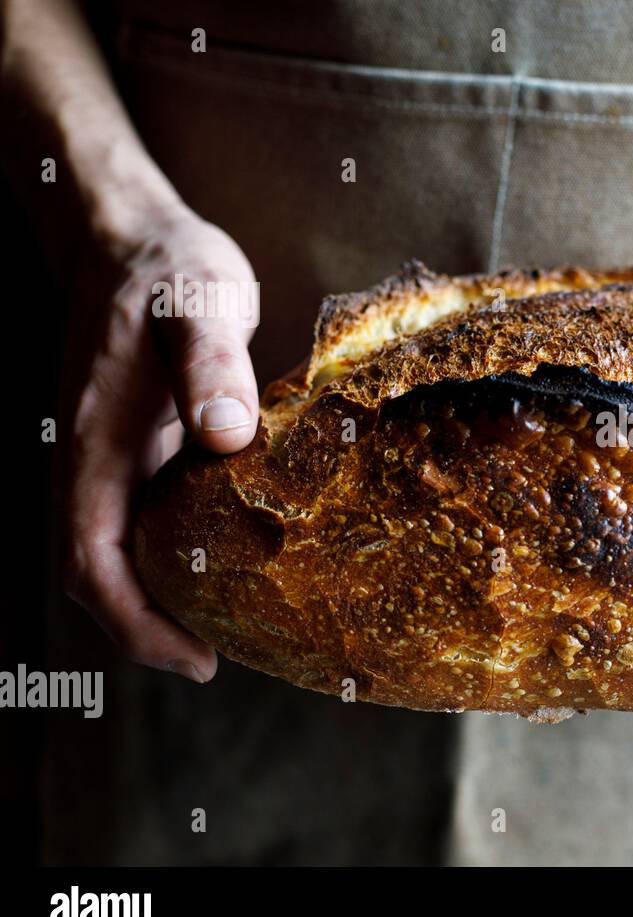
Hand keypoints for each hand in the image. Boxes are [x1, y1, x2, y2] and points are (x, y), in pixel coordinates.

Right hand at [59, 207, 259, 680]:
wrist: (138, 238)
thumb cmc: (169, 268)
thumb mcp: (199, 303)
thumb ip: (211, 364)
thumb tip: (228, 436)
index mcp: (96, 445)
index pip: (92, 560)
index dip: (134, 623)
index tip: (195, 661)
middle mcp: (99, 463)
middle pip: (105, 572)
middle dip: (150, 628)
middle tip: (220, 660)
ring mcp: (121, 457)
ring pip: (129, 550)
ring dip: (166, 597)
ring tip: (235, 627)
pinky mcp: (149, 446)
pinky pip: (155, 518)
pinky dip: (185, 554)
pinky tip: (239, 559)